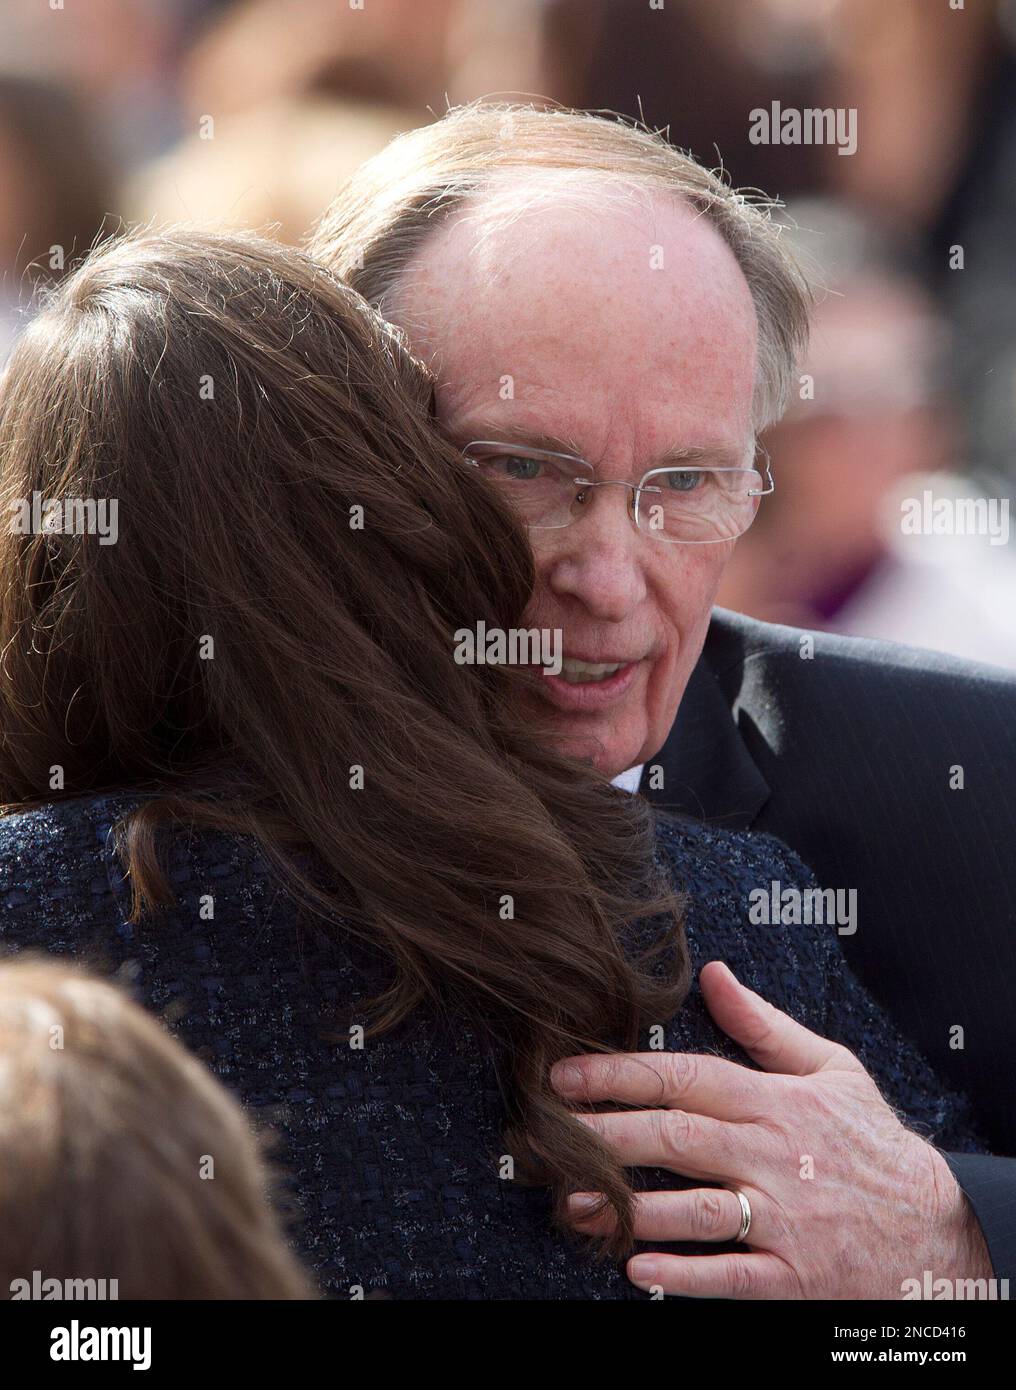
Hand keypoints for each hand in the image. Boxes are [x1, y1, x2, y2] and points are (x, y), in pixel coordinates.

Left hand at [551, 960, 992, 1298]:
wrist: (933, 1225)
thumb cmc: (870, 1140)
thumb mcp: (829, 1067)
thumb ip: (763, 1025)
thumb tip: (714, 974)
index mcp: (776, 1101)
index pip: (687, 1078)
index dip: (621, 1075)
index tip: (566, 1075)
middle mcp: (774, 1155)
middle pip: (679, 1139)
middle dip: (608, 1134)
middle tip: (549, 1136)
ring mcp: (784, 1218)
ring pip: (698, 1210)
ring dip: (631, 1208)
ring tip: (574, 1205)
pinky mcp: (793, 1275)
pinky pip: (731, 1275)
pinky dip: (685, 1275)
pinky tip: (637, 1269)